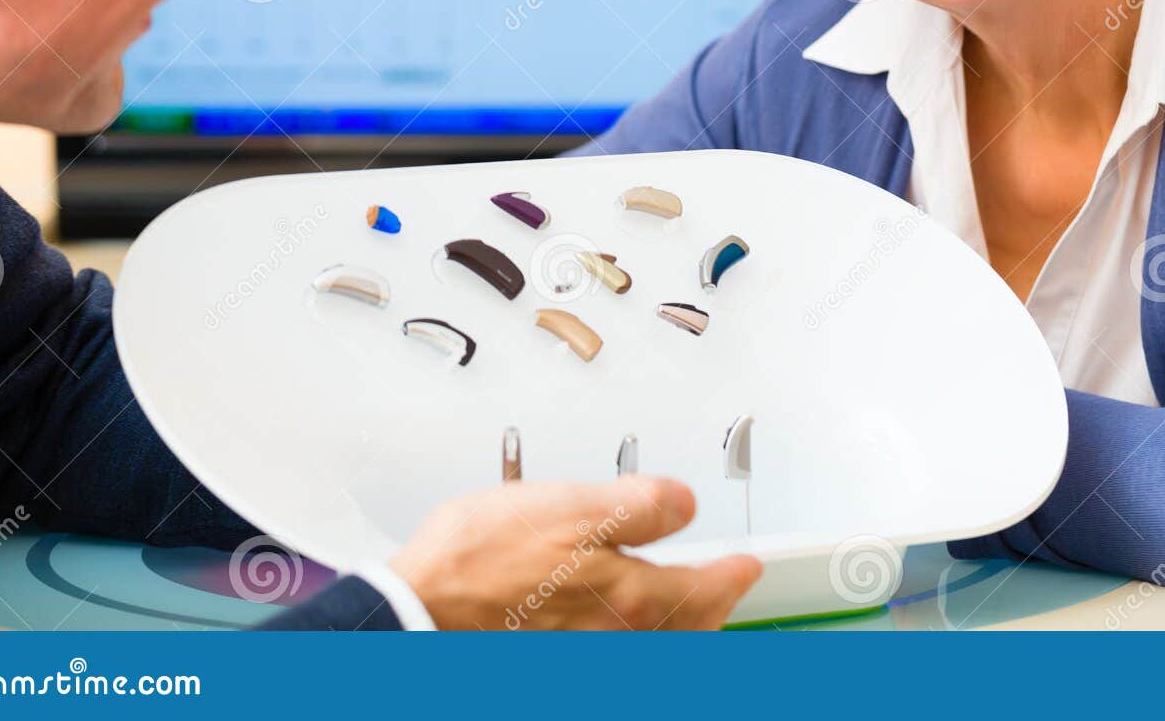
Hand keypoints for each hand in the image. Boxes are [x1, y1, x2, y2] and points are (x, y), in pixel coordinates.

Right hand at [388, 476, 761, 629]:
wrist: (418, 613)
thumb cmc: (480, 563)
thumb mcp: (568, 505)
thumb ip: (638, 504)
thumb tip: (685, 502)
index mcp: (627, 596)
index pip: (704, 588)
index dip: (731, 574)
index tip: (746, 564)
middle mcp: (615, 641)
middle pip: (686, 632)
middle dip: (713, 609)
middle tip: (728, 588)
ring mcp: (586, 659)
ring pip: (655, 650)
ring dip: (682, 632)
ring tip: (689, 612)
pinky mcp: (556, 662)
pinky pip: (618, 659)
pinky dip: (636, 645)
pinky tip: (627, 632)